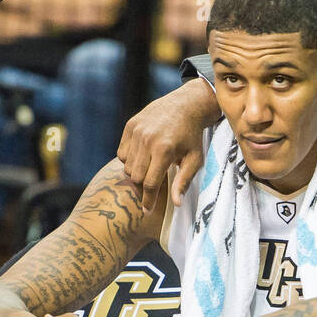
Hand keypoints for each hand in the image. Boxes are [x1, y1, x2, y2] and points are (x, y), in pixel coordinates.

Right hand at [116, 80, 218, 213]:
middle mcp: (147, 140)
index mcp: (163, 150)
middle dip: (142, 190)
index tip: (147, 211)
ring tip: (148, 175)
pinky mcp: (130, 125)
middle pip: (135, 177)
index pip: (150, 183)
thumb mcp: (195, 160)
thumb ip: (183, 182)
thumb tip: (176, 204)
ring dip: (135, 175)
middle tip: (150, 193)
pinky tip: (142, 161)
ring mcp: (136, 131)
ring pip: (126, 166)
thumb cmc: (192, 137)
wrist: (185, 106)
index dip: (148, 200)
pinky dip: (129, 161)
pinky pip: (122, 153)